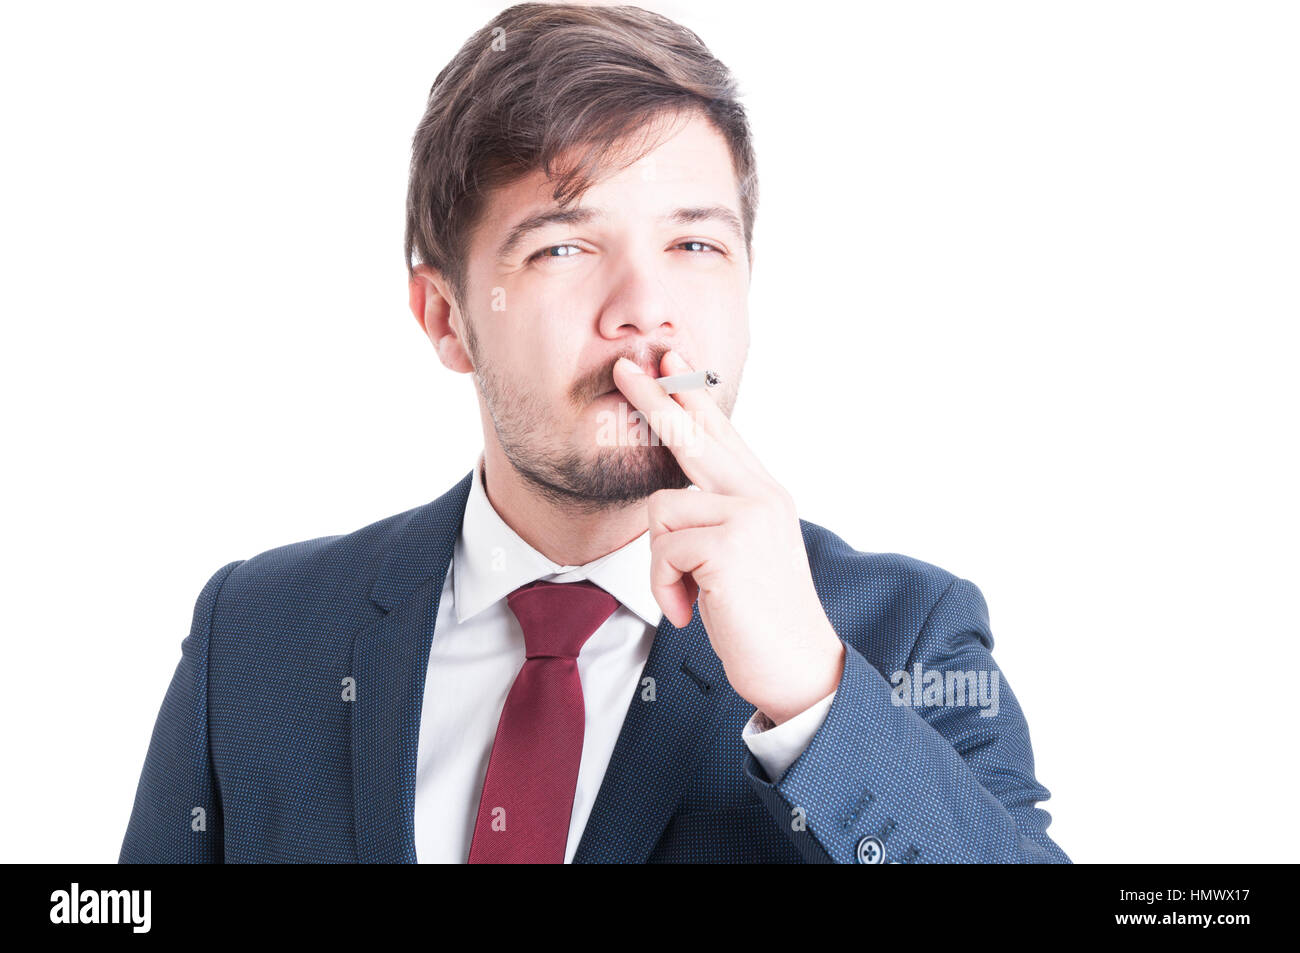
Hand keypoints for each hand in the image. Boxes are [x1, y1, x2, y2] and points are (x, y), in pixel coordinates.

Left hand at [612, 350, 845, 723]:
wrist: (800, 669)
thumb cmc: (762, 620)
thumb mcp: (744, 556)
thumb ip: (719, 517)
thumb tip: (673, 498)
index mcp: (765, 495)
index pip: (722, 432)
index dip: (691, 396)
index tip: (670, 361)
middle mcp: (761, 496)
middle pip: (693, 435)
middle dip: (653, 400)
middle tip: (623, 365)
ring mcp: (748, 516)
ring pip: (661, 510)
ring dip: (660, 564)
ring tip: (688, 596)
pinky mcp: (728, 546)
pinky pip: (661, 549)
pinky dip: (664, 588)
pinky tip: (690, 612)